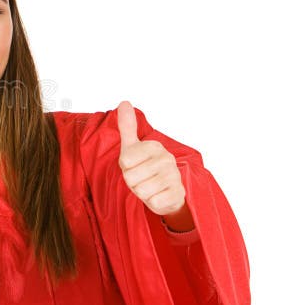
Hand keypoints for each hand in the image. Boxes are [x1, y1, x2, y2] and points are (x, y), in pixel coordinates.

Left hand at [116, 100, 191, 224]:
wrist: (165, 192)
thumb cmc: (144, 168)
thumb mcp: (132, 147)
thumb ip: (127, 126)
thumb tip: (124, 102)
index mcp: (154, 146)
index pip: (124, 161)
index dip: (125, 168)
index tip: (134, 166)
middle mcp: (167, 158)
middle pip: (131, 177)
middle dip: (132, 183)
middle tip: (141, 179)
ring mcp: (174, 176)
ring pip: (141, 190)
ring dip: (142, 193)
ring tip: (149, 187)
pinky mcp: (179, 194)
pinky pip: (153, 202)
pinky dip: (152, 203)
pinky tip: (159, 196)